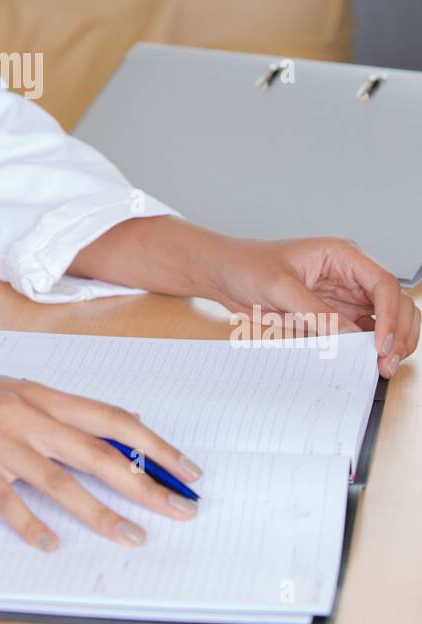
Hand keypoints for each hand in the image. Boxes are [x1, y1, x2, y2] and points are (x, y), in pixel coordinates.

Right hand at [0, 360, 202, 549]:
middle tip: (181, 509)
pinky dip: (31, 524)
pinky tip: (52, 544)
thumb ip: (57, 411)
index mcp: (42, 395)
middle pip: (99, 452)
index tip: (187, 469)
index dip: (155, 445)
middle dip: (147, 483)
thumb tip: (111, 427)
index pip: (112, 420)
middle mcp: (27, 415)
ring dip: (101, 512)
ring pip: (61, 480)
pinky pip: (8, 500)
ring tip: (133, 537)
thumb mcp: (12, 392)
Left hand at [205, 234, 419, 377]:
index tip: (383, 342)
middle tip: (387, 362)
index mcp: (342, 256)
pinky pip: (364, 333)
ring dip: (392, 343)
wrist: (225, 274)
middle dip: (399, 332)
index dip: (391, 314)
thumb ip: (316, 313)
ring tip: (384, 367)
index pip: (382, 283)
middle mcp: (350, 275)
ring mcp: (345, 297)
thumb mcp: (279, 288)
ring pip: (387, 320)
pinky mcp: (335, 316)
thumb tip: (351, 336)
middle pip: (395, 302)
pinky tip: (369, 364)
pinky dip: (372, 349)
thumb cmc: (247, 265)